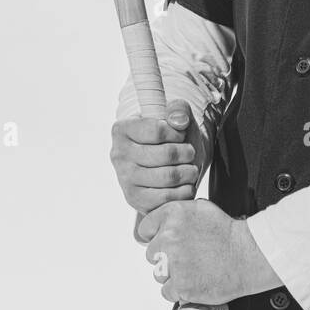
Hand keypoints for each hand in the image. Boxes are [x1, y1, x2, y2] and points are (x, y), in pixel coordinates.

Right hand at [110, 100, 204, 215]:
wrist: (164, 164)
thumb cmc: (169, 138)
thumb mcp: (175, 117)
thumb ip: (178, 109)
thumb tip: (179, 121)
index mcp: (122, 129)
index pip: (158, 131)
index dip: (177, 133)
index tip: (181, 135)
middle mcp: (118, 155)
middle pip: (166, 155)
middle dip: (187, 153)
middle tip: (190, 153)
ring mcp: (125, 180)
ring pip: (169, 177)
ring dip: (189, 172)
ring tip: (190, 168)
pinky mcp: (135, 200)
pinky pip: (167, 198)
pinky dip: (184, 191)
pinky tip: (185, 184)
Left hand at [142, 201, 280, 304]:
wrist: (248, 254)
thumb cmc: (228, 232)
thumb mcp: (201, 208)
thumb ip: (176, 213)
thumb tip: (161, 221)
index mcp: (173, 215)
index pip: (145, 229)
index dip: (156, 237)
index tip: (166, 243)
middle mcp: (169, 237)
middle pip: (151, 254)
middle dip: (165, 257)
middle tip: (187, 257)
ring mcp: (173, 262)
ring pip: (159, 274)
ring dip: (172, 275)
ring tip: (194, 269)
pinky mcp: (181, 285)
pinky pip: (167, 292)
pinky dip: (180, 291)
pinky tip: (195, 281)